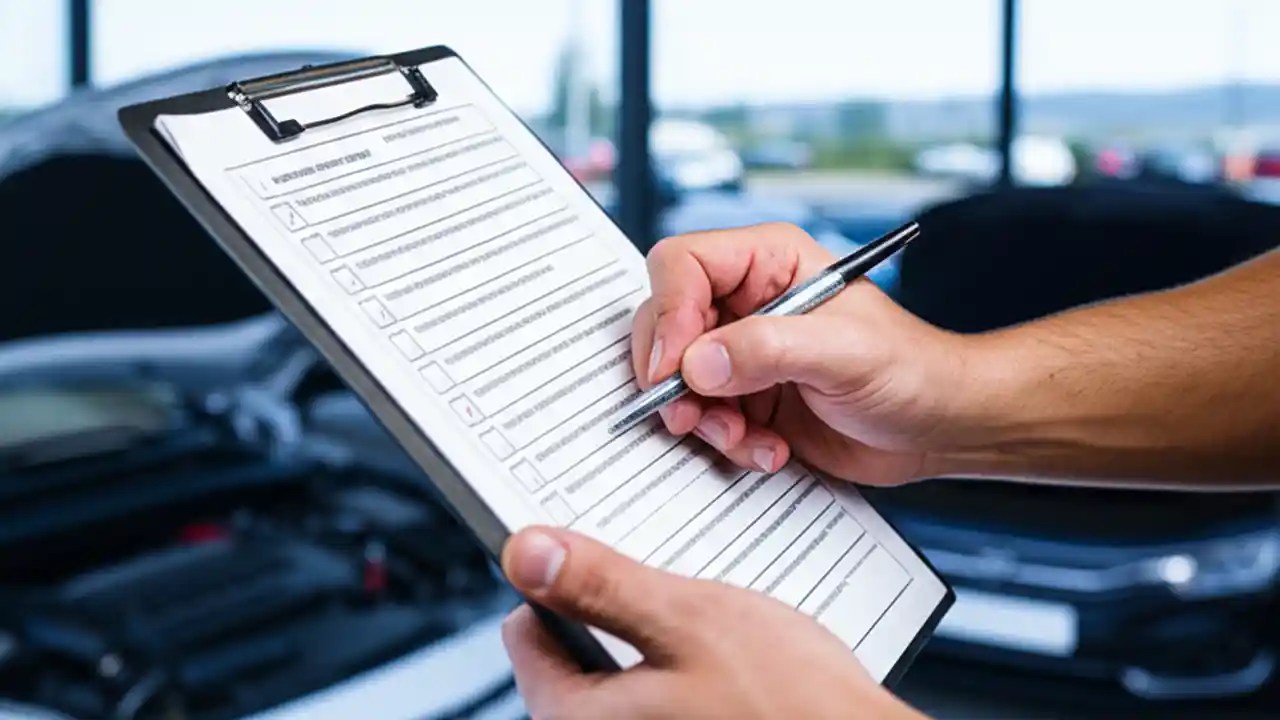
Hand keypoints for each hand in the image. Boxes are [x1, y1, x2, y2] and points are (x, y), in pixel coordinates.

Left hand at [499, 526, 926, 718]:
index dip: (561, 585)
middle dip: (619, 618)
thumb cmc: (793, 705)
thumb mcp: (688, 620)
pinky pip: (662, 703)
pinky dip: (684, 677)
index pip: (526, 637)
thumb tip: (524, 553)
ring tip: (712, 631)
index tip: (600, 561)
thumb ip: (598, 585)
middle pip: (575, 659)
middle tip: (675, 599)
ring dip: (658, 646)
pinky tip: (731, 668)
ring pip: (623, 679)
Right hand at [631, 222, 973, 485]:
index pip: (683, 265)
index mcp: (770, 262)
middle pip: (666, 323)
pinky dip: (727, 442)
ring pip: (678, 378)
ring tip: (747, 438)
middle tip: (688, 415)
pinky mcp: (748, 398)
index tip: (673, 367)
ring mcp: (744, 352)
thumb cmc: (913, 370)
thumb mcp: (844, 353)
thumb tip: (696, 363)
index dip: (669, 314)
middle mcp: (748, 302)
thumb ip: (769, 350)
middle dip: (673, 376)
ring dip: (703, 419)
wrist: (940, 427)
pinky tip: (770, 449)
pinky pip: (705, 418)